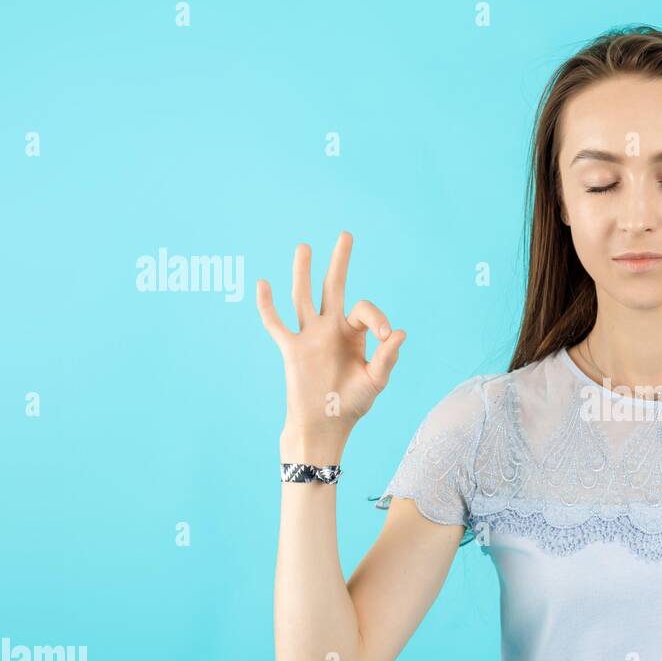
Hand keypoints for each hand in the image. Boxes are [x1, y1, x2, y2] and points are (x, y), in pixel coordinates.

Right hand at [256, 231, 405, 439]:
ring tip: (304, 246)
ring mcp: (309, 336)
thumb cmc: (352, 404)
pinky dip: (267, 305)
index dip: (377, 317)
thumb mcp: (376, 380)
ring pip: (303, 297)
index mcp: (353, 334)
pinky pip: (275, 324)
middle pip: (333, 288)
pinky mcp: (291, 349)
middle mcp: (330, 329)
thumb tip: (399, 332)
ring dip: (303, 272)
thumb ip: (387, 357)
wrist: (326, 425)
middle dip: (340, 263)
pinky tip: (263, 284)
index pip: (364, 310)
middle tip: (346, 235)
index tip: (384, 335)